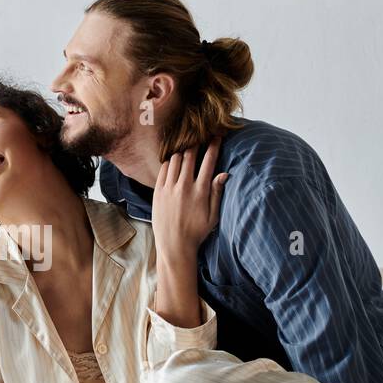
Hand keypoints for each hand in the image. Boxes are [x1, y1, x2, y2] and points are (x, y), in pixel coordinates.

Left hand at [151, 143, 226, 265]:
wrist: (174, 245)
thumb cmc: (196, 232)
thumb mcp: (213, 216)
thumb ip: (217, 193)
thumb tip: (224, 173)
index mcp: (200, 192)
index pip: (209, 161)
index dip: (214, 146)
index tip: (217, 136)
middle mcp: (184, 187)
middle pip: (190, 155)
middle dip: (197, 143)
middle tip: (200, 137)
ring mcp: (169, 188)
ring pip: (175, 159)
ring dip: (182, 151)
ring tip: (187, 148)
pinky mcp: (158, 191)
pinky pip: (164, 169)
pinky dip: (170, 161)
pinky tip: (174, 161)